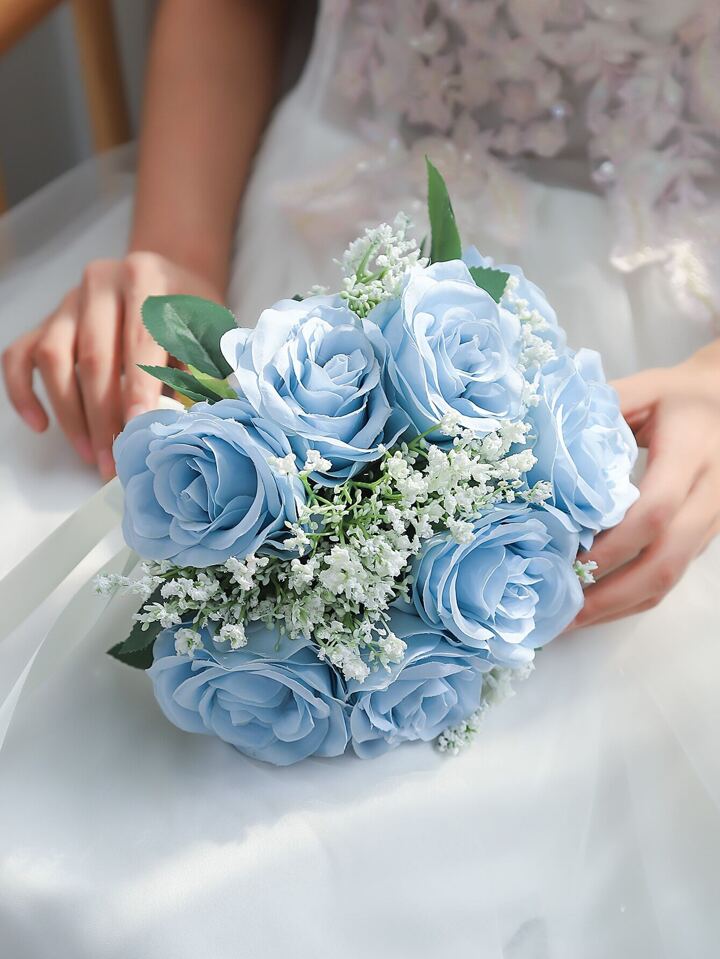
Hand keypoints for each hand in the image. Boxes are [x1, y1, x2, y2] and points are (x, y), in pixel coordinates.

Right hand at [2, 252, 221, 479]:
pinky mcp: (47, 320)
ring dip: (69, 413)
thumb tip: (193, 417)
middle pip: (93, 355)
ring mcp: (68, 302)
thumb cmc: (192, 313)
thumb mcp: (212, 331)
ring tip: (91, 454)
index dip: (139, 386)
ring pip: (53, 357)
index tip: (137, 427)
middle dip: (103, 415)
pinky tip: (41, 426)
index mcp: (146, 277)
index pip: (140, 339)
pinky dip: (23, 392)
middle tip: (114, 459)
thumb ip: (204, 367)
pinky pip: (20, 356)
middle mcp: (100, 282)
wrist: (168, 278)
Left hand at [572, 340, 719, 627]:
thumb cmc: (678, 396)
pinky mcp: (702, 538)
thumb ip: (599, 410)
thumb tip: (538, 435)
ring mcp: (710, 522)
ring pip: (670, 578)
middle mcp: (708, 494)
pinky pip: (671, 578)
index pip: (655, 510)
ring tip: (569, 621)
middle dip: (611, 594)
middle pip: (665, 560)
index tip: (569, 562)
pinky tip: (596, 607)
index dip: (613, 543)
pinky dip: (632, 599)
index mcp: (691, 452)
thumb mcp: (643, 389)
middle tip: (561, 613)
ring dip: (618, 606)